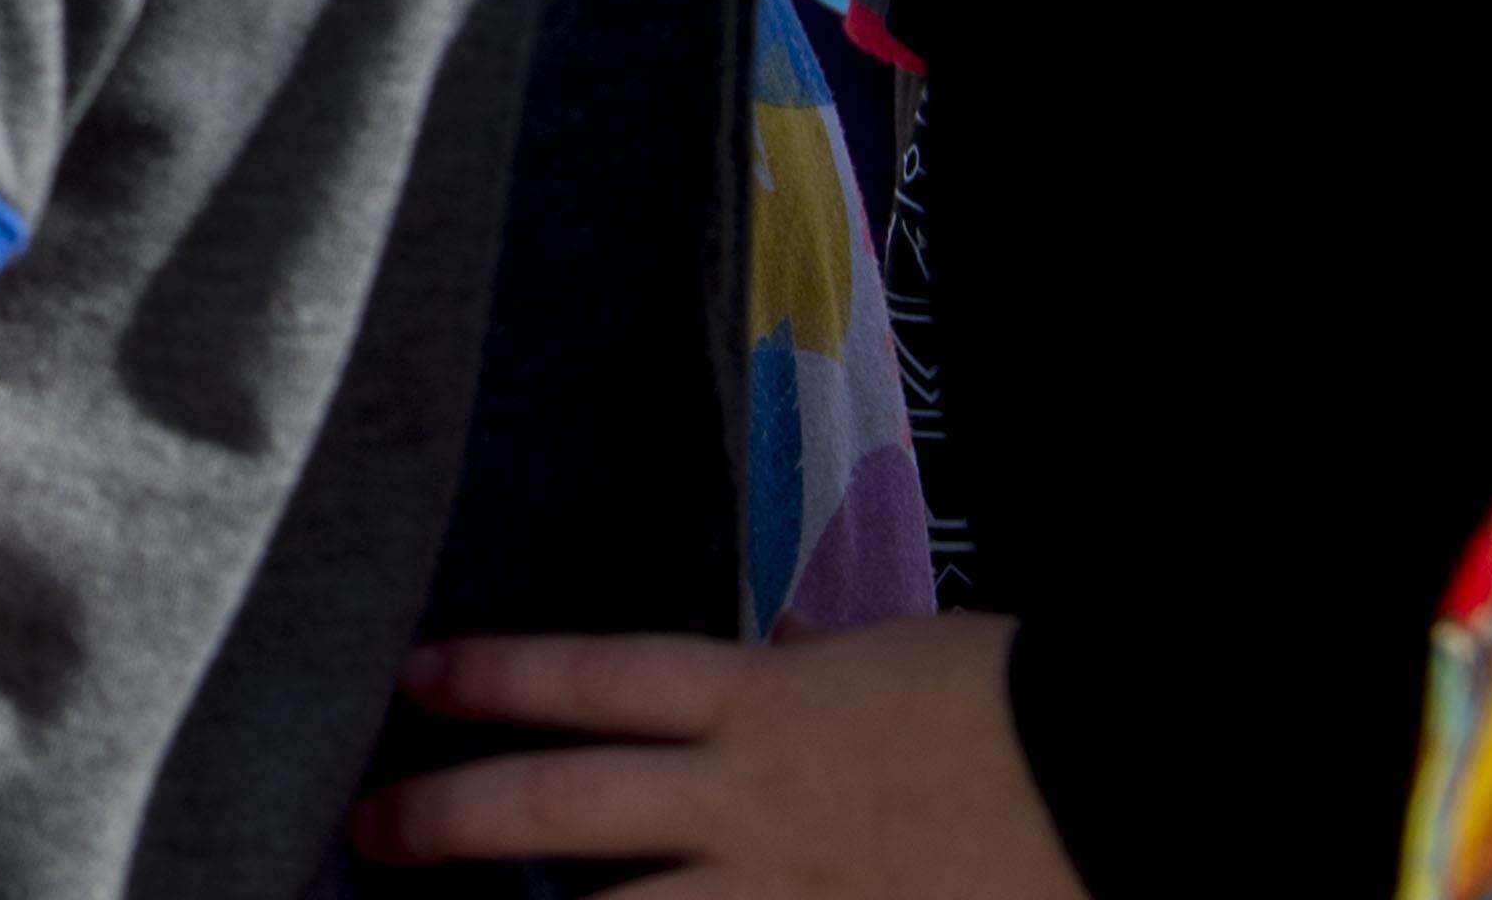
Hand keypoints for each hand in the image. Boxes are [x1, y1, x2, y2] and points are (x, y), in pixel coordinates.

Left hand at [350, 617, 1082, 896]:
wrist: (1124, 790)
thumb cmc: (1027, 713)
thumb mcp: (903, 667)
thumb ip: (815, 678)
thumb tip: (776, 660)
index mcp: (770, 708)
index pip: (596, 676)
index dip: (497, 674)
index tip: (415, 674)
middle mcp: (752, 807)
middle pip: (563, 809)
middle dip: (451, 822)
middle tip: (367, 831)